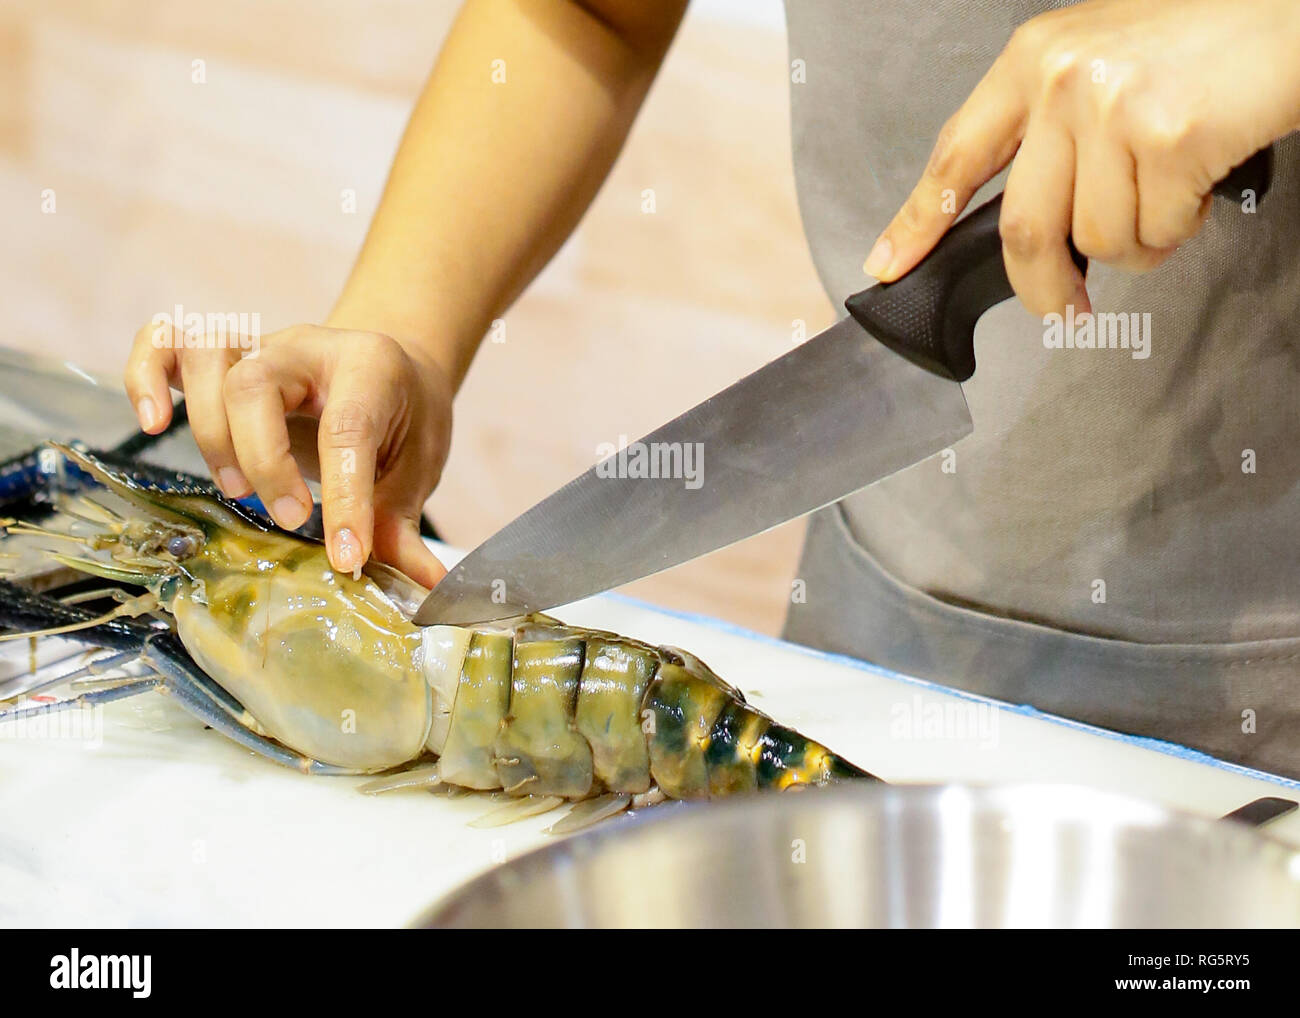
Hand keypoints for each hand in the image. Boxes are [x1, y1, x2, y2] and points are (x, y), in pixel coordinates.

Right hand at [125, 323, 452, 587]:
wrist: (392, 364)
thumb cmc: (402, 416)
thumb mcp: (417, 464)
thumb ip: (403, 522)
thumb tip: (424, 586)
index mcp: (369, 368)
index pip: (347, 427)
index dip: (345, 497)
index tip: (345, 556)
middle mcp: (307, 348)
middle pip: (254, 386)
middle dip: (263, 462)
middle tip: (291, 519)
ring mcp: (260, 344)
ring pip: (208, 361)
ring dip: (212, 434)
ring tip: (238, 491)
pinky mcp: (223, 355)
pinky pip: (165, 340)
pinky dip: (146, 375)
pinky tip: (152, 422)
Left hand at [863, 0, 1299, 315]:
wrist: (1293, 15)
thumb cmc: (1205, 41)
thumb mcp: (1099, 65)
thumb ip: (1049, 133)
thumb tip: (1018, 219)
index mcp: (1034, 60)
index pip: (957, 155)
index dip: (919, 218)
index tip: (889, 263)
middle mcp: (1063, 79)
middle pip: (1022, 227)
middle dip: (1042, 286)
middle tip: (1066, 306)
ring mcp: (1112, 107)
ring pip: (1096, 239)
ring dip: (1138, 243)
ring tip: (1171, 194)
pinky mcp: (1168, 136)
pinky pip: (1153, 234)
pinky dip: (1180, 229)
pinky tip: (1200, 183)